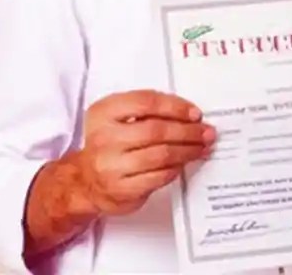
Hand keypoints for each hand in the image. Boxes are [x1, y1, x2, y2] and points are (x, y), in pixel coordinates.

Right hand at [73, 90, 214, 216]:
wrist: (86, 181)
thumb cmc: (108, 146)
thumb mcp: (115, 119)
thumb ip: (145, 111)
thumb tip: (187, 113)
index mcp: (103, 113)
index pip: (145, 102)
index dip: (175, 106)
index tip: (194, 112)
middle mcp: (105, 138)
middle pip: (156, 130)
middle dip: (188, 130)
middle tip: (206, 131)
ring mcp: (112, 165)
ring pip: (161, 155)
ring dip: (188, 150)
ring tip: (201, 147)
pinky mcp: (123, 189)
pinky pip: (159, 176)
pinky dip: (177, 168)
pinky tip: (185, 162)